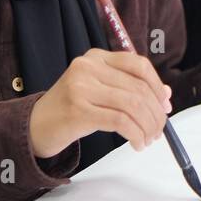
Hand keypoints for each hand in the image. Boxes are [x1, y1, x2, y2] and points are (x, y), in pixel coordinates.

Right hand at [29, 49, 171, 157]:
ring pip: (132, 105)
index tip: (165, 106)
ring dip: (147, 126)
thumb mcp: (99, 90)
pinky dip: (135, 134)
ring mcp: (81, 87)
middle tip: (160, 130)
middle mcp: (88, 67)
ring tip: (149, 139)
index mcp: (96, 57)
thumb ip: (128, 88)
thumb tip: (165, 95)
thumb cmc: (72, 109)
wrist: (35, 126)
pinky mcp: (78, 110)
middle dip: (155, 113)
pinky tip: (137, 144)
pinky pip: (120, 122)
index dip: (156, 86)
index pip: (137, 64)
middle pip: (138, 88)